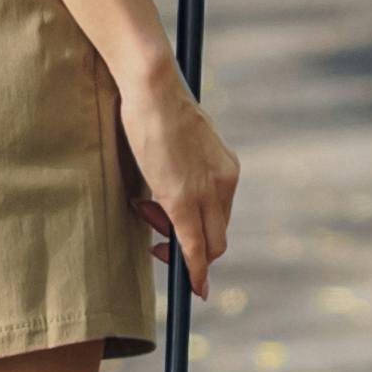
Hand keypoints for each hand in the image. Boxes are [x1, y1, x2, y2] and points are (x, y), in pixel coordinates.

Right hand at [117, 62, 237, 282]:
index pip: (220, 214)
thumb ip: (186, 165)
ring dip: (176, 247)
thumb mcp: (181, 140)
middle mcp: (225, 181)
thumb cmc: (158, 105)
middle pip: (218, 234)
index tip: (185, 243)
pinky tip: (191, 284)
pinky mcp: (182, 199)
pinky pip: (193, 246)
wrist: (154, 87)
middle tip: (156, 238)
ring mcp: (206, 192)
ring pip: (208, 242)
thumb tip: (172, 185)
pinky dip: (193, 269)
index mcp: (226, 166)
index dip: (203, 234)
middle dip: (191, 247)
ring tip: (145, 215)